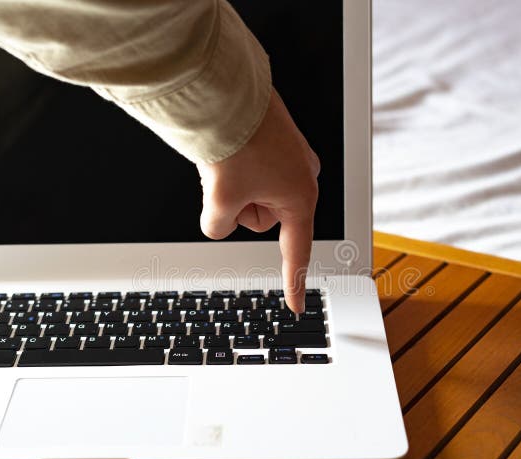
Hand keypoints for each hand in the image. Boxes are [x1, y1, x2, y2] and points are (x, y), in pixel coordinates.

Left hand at [197, 88, 319, 312]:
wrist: (225, 91)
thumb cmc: (234, 141)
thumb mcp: (220, 201)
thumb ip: (219, 227)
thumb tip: (218, 220)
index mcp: (300, 196)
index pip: (295, 251)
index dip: (293, 282)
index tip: (294, 305)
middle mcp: (302, 175)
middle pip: (262, 217)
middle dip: (239, 207)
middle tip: (225, 182)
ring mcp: (292, 155)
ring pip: (253, 192)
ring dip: (234, 185)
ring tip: (226, 160)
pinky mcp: (276, 139)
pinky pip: (253, 167)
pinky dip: (236, 165)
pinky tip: (230, 149)